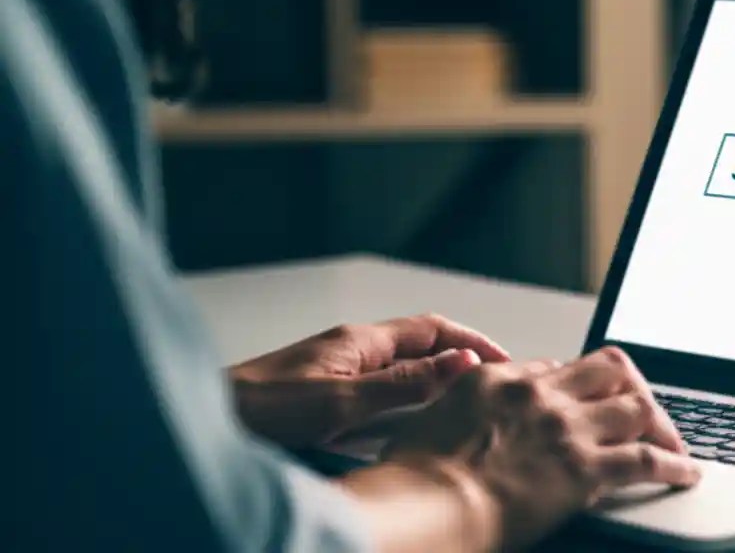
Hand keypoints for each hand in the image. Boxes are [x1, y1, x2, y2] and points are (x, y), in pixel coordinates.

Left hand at [229, 315, 509, 447]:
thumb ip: (404, 384)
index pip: (433, 328)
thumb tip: (462, 361)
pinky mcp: (324, 395)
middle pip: (421, 347)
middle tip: (492, 387)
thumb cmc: (260, 410)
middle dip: (460, 362)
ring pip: (401, 372)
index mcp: (361, 341)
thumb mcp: (342, 402)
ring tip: (462, 409)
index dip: (473, 342)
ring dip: (433, 385)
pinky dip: (404, 405)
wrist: (205, 421)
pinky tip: (409, 429)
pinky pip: (379, 394)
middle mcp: (353, 350)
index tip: (505, 361)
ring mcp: (337, 371)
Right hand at [379, 346, 700, 549]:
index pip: (556, 368)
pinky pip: (647, 459)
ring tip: (671, 441)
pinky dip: (672, 465)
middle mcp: (542, 395)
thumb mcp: (429, 419)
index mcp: (499, 379)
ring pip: (636, 405)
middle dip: (630, 386)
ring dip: (659, 423)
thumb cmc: (416, 476)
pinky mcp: (586, 470)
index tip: (584, 400)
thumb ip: (461, 405)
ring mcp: (567, 429)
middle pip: (609, 369)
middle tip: (640, 410)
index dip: (576, 385)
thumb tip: (473, 411)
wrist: (428, 505)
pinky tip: (684, 472)